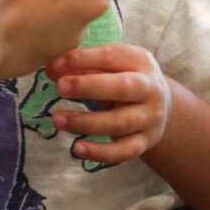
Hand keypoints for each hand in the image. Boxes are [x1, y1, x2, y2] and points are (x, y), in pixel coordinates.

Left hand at [46, 43, 171, 163]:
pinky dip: (100, 152)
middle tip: (59, 88)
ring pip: (120, 123)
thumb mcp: (110, 65)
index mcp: (140, 61)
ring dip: (86, 122)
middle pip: (122, 88)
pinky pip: (124, 151)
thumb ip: (81, 66)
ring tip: (57, 119)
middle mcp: (151, 89)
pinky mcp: (145, 142)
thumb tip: (50, 69)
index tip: (54, 65)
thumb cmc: (122, 77)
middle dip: (88, 87)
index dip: (82, 60)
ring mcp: (150, 118)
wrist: (159, 104)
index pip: (111, 57)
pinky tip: (77, 148)